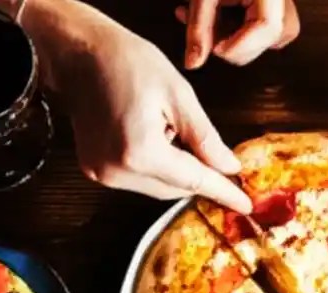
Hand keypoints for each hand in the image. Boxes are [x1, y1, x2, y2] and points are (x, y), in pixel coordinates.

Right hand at [22, 0, 250, 211]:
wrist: (83, 54)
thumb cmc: (128, 63)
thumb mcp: (179, 96)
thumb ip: (205, 138)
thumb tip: (228, 166)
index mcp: (140, 152)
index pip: (192, 181)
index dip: (222, 192)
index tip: (244, 203)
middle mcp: (116, 170)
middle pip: (173, 190)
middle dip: (196, 176)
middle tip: (214, 156)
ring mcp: (101, 173)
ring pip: (155, 187)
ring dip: (172, 170)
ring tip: (166, 129)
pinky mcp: (93, 170)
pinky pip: (135, 179)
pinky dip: (152, 166)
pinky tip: (148, 136)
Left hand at [175, 0, 299, 68]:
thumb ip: (198, 28)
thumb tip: (194, 62)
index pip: (268, 28)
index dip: (240, 45)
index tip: (216, 48)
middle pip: (273, 37)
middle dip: (237, 44)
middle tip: (211, 34)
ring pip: (274, 34)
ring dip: (241, 38)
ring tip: (217, 21)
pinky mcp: (273, 0)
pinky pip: (267, 24)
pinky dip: (242, 29)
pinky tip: (223, 16)